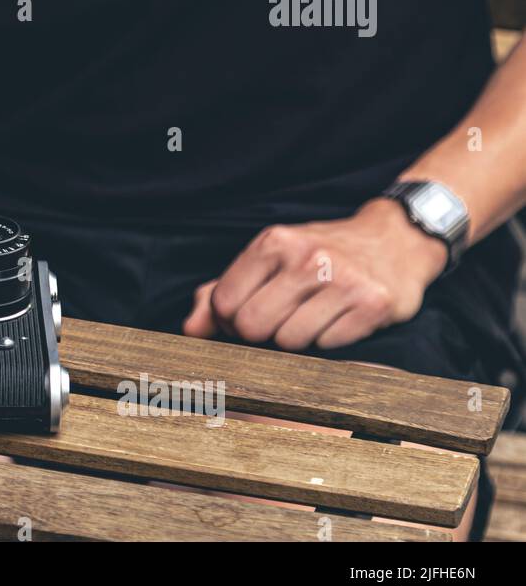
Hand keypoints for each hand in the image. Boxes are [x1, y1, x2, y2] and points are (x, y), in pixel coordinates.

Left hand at [182, 199, 447, 350]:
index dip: (229, 320)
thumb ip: (219, 292)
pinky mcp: (374, 303)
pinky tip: (339, 318)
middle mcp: (307, 257)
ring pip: (289, 342)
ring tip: (313, 314)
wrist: (394, 239)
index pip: (224, 304)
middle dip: (260, 334)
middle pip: (252, 327)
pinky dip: (329, 340)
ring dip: (296, 338)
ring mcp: (343, 279)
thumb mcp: (267, 260)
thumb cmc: (318, 255)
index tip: (246, 314)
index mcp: (274, 242)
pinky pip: (328, 346)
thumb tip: (191, 330)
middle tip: (279, 319)